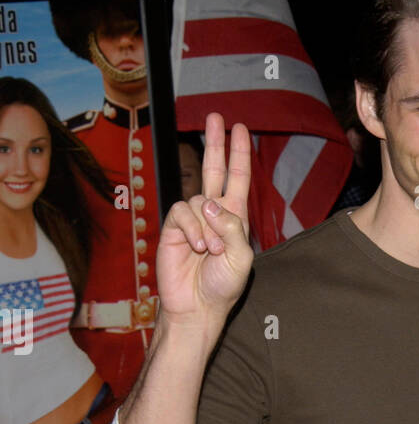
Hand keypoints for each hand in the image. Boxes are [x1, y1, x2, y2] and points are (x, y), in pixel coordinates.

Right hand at [156, 112, 252, 324]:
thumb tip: (209, 202)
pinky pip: (181, 212)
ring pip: (198, 200)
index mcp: (234, 218)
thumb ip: (232, 227)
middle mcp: (213, 214)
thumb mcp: (241, 257)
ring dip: (207, 226)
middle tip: (215, 117)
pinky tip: (196, 247)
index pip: (238, 178)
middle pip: (213, 169)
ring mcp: (192, 220)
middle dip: (215, 143)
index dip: (239, 154)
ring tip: (210, 251)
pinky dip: (192, 228)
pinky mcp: (173, 228)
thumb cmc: (223, 286)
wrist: (198, 306)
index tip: (240, 129)